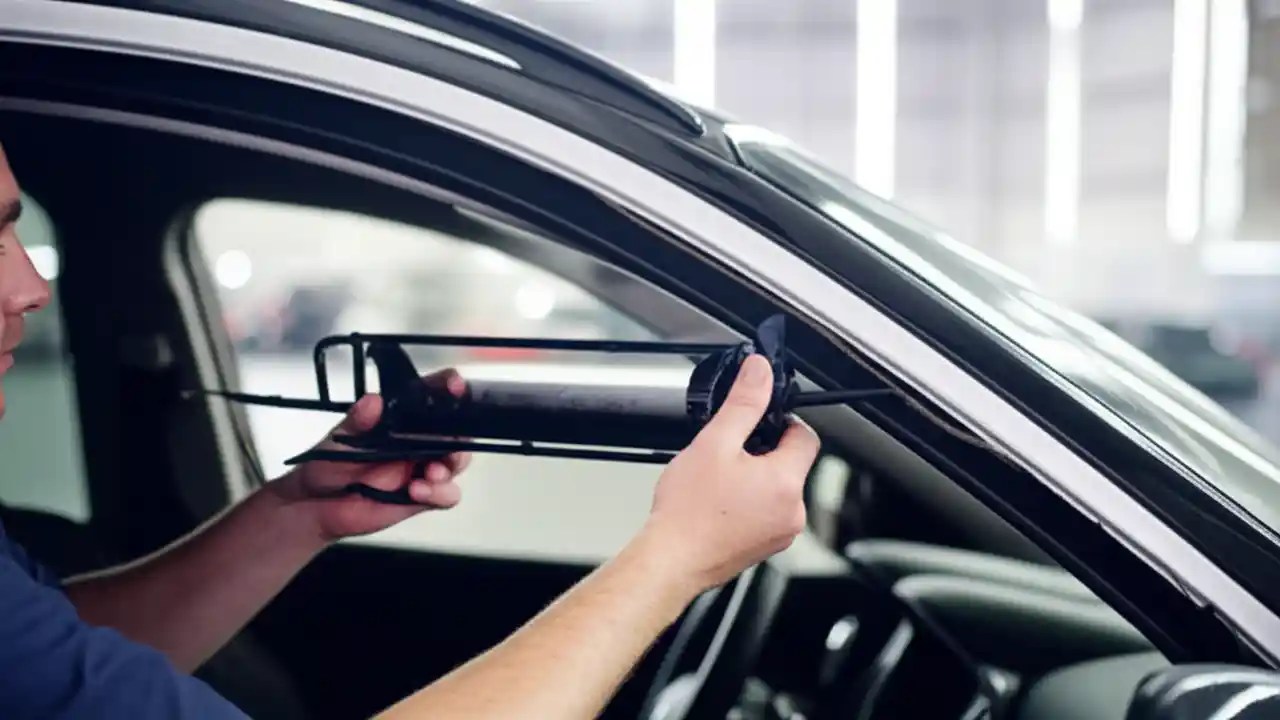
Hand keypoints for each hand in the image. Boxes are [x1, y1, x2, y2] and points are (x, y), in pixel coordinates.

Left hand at [268, 368, 472, 541]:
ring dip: (451, 466)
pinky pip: (447, 495)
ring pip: (457, 462)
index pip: (432, 396)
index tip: (454, 386)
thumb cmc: (327, 466)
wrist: (316, 506)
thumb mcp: (339, 439)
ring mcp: (421, 469)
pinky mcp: (421, 497)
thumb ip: (358, 421)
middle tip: (450, 444)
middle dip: (459, 437)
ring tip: (431, 472)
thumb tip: (373, 402)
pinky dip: (439, 493)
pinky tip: (416, 492)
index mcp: (401, 419)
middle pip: (455, 432)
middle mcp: (416, 441)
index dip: (448, 388)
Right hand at [639, 354, 819, 592]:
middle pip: (791, 463)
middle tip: (728, 454)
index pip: (805, 435)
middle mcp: (792, 511)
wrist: (671, 560)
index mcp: (786, 482)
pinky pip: (766, 512)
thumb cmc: (688, 512)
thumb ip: (743, 402)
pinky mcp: (765, 547)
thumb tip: (760, 372)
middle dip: (763, 452)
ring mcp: (781, 533)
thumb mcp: (714, 443)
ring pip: (777, 488)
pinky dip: (748, 503)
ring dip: (755, 478)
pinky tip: (719, 504)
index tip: (756, 423)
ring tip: (719, 482)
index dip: (781, 422)